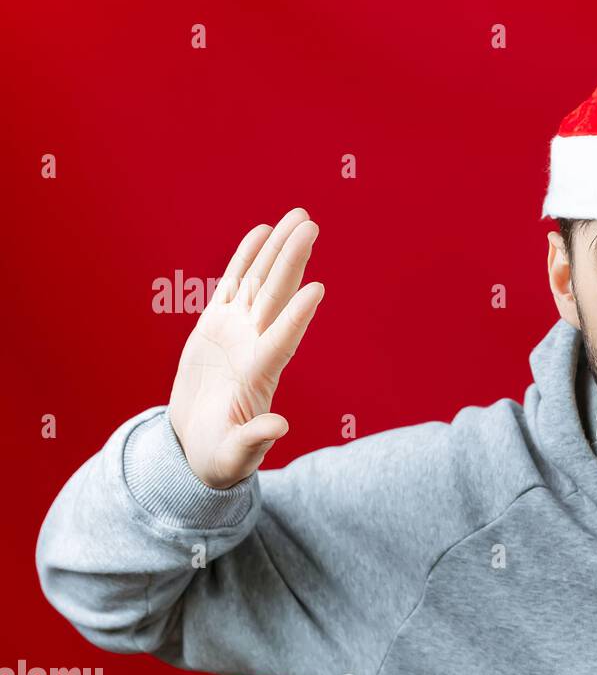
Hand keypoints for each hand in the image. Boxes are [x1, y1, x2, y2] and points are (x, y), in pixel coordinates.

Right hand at [167, 208, 323, 488]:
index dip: (296, 317)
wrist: (201, 447)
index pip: (281, 341)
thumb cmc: (221, 457)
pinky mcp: (215, 326)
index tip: (317, 288)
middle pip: (275, 297)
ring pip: (260, 283)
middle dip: (292, 261)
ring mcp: (236, 333)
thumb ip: (254, 440)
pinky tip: (262, 232)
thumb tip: (280, 427)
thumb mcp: (234, 455)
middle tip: (311, 224)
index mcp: (258, 377)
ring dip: (278, 251)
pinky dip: (246, 258)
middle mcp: (253, 347)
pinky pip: (233, 285)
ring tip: (298, 217)